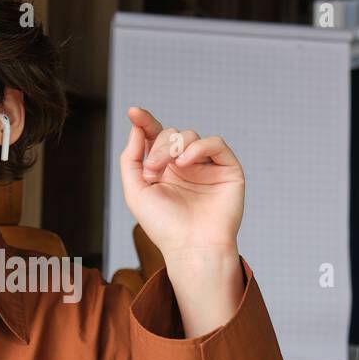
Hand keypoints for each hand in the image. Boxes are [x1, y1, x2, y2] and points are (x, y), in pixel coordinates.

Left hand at [118, 107, 244, 262]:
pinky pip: (215, 143)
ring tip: (170, 168)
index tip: (133, 112)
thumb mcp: (136, 192)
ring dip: (175, 146)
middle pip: (170, 134)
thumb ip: (131, 159)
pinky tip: (186, 162)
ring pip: (190, 136)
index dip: (145, 122)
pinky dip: (199, 147)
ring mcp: (207, 166)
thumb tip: (135, 129)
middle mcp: (185, 166)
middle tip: (152, 170)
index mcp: (164, 170)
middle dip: (158, 146)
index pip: (154, 137)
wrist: (191, 247)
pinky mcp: (227, 169)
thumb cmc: (164, 226)